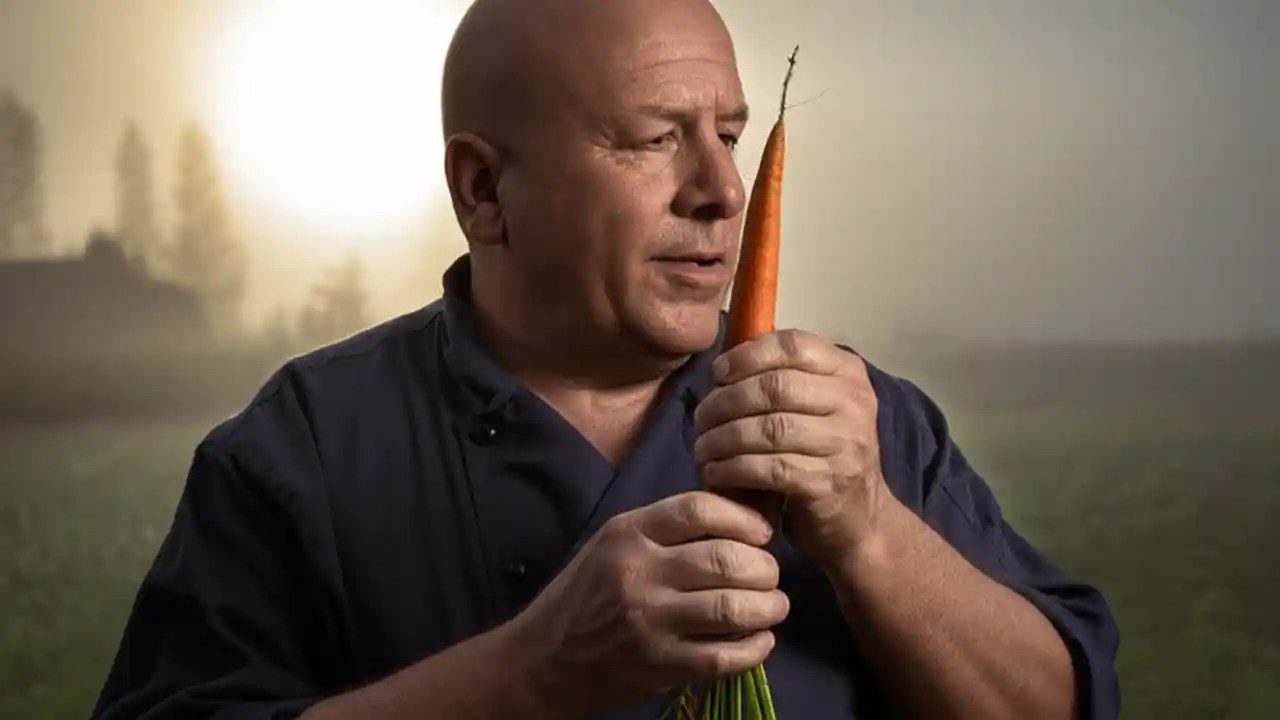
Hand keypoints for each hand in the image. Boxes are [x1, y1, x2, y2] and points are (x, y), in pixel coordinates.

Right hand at [507, 491, 789, 716]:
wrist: (544, 658)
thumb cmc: (586, 593)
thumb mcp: (613, 545)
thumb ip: (665, 531)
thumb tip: (738, 522)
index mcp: (628, 533)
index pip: (699, 509)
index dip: (743, 518)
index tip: (762, 533)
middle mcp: (639, 572)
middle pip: (726, 558)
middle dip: (764, 567)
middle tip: (770, 574)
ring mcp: (649, 622)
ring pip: (733, 607)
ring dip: (768, 606)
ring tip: (774, 605)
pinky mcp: (659, 665)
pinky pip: (724, 656)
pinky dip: (755, 648)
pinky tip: (761, 640)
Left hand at [693, 329, 891, 568]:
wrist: (860, 518)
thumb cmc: (823, 453)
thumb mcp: (817, 405)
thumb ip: (783, 377)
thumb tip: (723, 364)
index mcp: (848, 373)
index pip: (794, 345)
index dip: (747, 356)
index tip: (717, 374)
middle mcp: (854, 402)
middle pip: (775, 386)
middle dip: (726, 401)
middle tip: (701, 419)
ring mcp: (845, 443)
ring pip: (769, 428)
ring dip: (723, 437)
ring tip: (702, 448)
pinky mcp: (829, 482)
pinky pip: (770, 468)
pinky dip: (734, 468)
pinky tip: (715, 472)